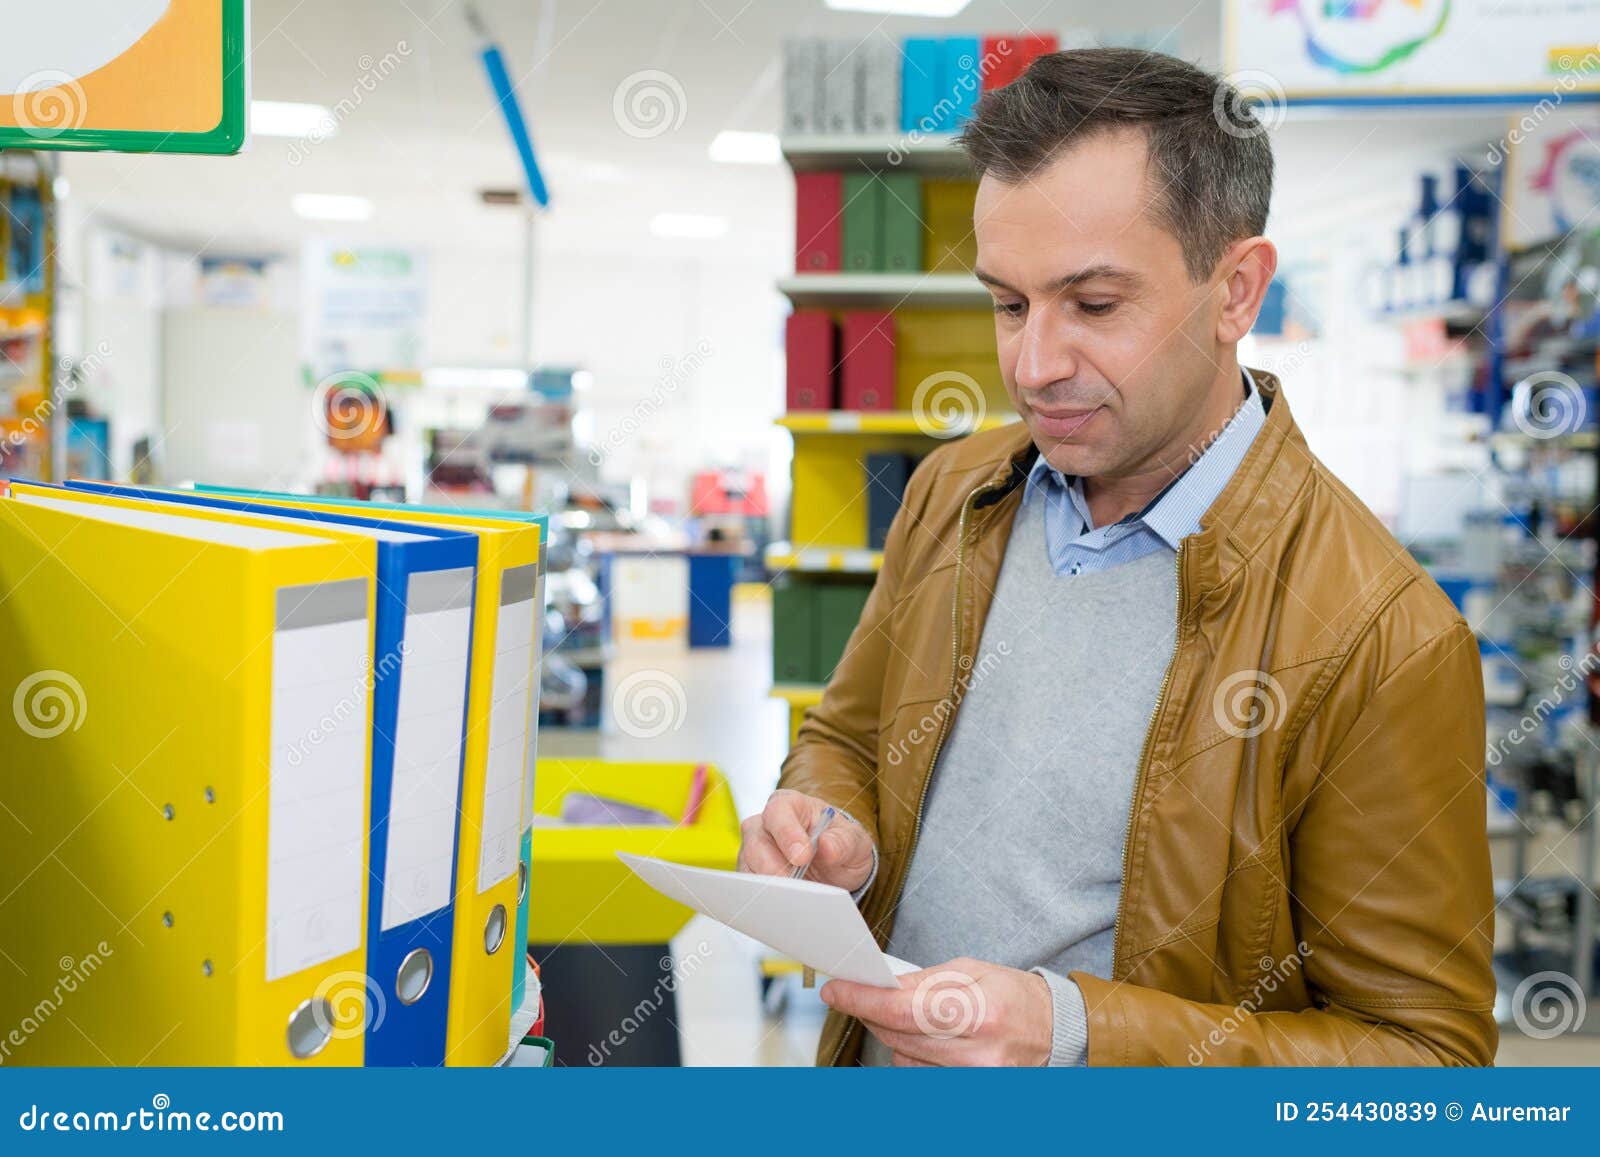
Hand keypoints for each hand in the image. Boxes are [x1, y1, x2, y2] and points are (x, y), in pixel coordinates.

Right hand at [737, 789, 874, 892]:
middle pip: (756, 842)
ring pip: (749, 867)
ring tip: (789, 902)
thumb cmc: (840, 844)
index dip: (787, 833)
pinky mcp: (752, 874)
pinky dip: (764, 899)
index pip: (779, 812)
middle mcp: (766, 825)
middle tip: (792, 885)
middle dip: (773, 866)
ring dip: (768, 886)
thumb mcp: (854, 841)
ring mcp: (755, 850)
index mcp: (790, 806)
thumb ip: (843, 842)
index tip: (802, 857)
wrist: (836, 867)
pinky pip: (749, 888)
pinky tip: (781, 909)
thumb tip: (827, 846)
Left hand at [820, 957, 1053, 1066]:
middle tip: (861, 992)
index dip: (862, 1000)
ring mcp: (972, 1079)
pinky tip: (927, 1037)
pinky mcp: (968, 1090)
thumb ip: (923, 980)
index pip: (902, 1010)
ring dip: (894, 1034)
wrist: (1054, 1030)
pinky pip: (919, 1073)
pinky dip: (912, 1053)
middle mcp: (975, 1055)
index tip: (836, 991)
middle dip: (872, 1012)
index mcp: (978, 1013)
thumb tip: (880, 984)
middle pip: (897, 1037)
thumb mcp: (972, 971)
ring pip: (903, 1058)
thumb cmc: (1015, 995)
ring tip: (913, 1013)